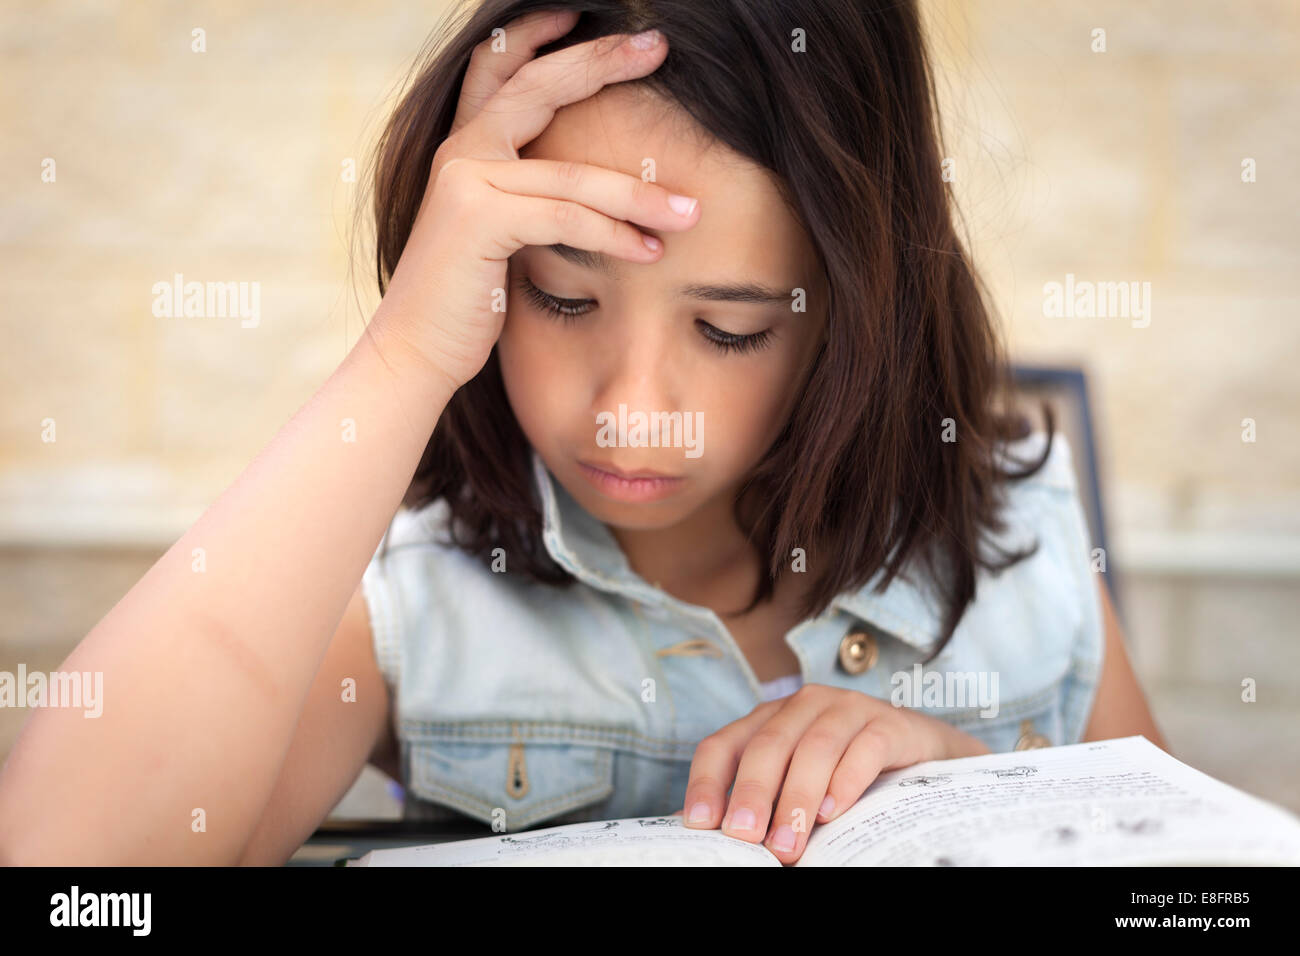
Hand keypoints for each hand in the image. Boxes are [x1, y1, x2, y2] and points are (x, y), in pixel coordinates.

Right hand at [369, 10, 700, 396]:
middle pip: (540, 86)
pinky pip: (567, 218)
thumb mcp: (500, 233)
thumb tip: (593, 188)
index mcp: (465, 147)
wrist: (416, 351)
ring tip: (691, 211)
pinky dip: (616, 236)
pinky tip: (651, 251)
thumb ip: (531, 197)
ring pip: (573, 174)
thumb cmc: (466, 299)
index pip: (499, 67)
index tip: (583, 12)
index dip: (539, 33)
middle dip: (602, 61)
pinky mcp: (478, 220)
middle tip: (658, 46)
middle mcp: (462, 151)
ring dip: (641, 195)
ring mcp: (467, 180)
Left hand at [680, 684, 989, 863]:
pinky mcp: (889, 723)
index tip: (701, 823)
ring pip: (814, 748)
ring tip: (787, 843)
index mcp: (769, 719)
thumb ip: (764, 802)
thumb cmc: (848, 771)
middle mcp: (804, 705)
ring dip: (797, 798)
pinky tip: (833, 812)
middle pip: (768, 746)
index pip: (723, 745)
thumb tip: (718, 839)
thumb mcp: (799, 783)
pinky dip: (845, 781)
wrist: (924, 753)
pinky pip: (864, 748)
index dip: (706, 782)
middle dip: (753, 794)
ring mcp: (848, 709)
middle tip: (744, 836)